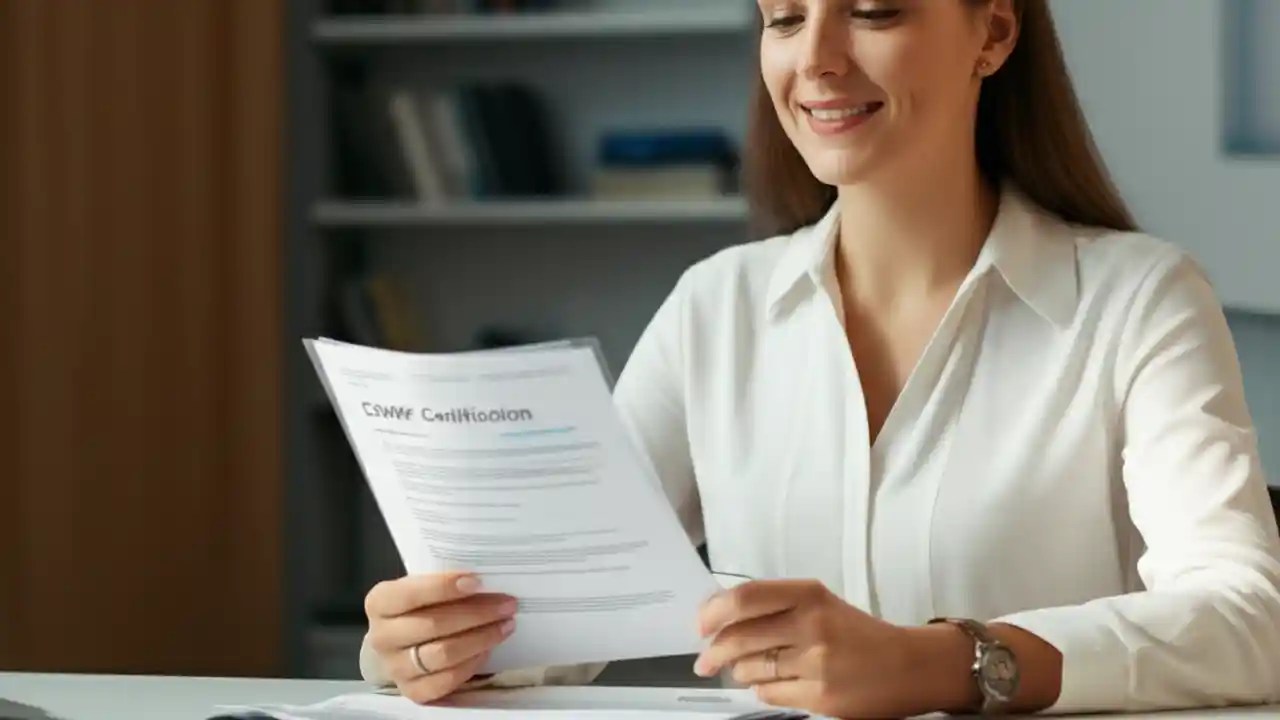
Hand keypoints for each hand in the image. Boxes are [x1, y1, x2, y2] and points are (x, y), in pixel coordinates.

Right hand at [364, 572, 517, 703]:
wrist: (399, 644)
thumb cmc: (416, 607)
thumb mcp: (419, 587)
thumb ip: (442, 583)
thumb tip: (486, 581)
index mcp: (379, 603)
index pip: (411, 594)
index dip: (444, 587)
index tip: (478, 581)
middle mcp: (382, 637)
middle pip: (433, 625)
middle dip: (476, 613)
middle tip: (507, 605)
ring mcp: (395, 667)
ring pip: (443, 654)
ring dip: (481, 638)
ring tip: (506, 625)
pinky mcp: (412, 691)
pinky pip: (447, 680)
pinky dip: (472, 663)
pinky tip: (488, 649)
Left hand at [693, 579, 918, 718]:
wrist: (909, 666)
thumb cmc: (857, 633)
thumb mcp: (820, 604)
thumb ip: (774, 606)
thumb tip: (719, 618)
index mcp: (809, 594)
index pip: (745, 598)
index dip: (713, 612)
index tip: (701, 626)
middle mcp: (811, 625)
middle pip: (740, 637)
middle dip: (713, 652)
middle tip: (705, 661)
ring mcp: (816, 663)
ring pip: (750, 669)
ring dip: (739, 672)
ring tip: (746, 670)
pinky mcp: (821, 697)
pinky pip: (769, 694)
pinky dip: (762, 690)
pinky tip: (771, 684)